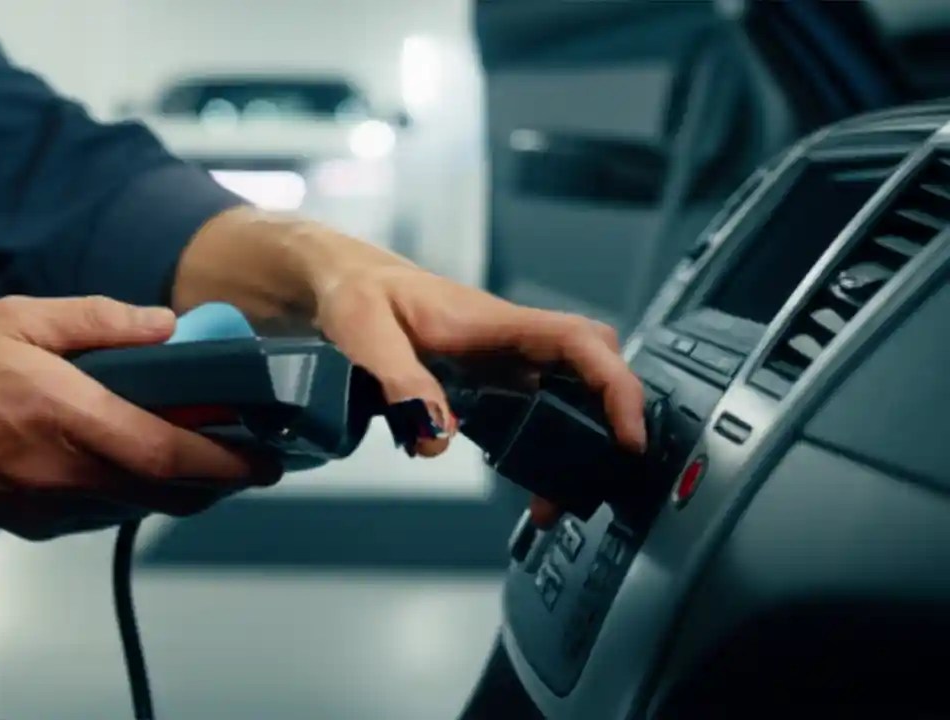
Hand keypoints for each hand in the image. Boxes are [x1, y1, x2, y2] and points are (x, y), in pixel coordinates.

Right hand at [0, 295, 280, 536]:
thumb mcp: (23, 316)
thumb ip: (101, 320)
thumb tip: (167, 324)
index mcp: (66, 416)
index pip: (169, 455)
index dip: (227, 462)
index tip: (267, 459)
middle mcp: (63, 472)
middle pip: (167, 494)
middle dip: (219, 481)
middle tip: (249, 459)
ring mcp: (46, 504)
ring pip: (138, 508)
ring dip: (178, 489)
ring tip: (201, 456)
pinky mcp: (31, 522)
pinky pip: (101, 514)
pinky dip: (132, 494)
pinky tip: (133, 463)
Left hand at [304, 233, 646, 528]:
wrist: (341, 285)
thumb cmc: (356, 293)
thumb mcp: (367, 333)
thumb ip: (402, 382)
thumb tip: (436, 435)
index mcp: (493, 321)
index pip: (578, 342)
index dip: (614, 385)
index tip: (627, 433)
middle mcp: (508, 341)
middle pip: (590, 369)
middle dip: (611, 419)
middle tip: (606, 473)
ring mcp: (500, 362)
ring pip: (565, 396)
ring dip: (575, 442)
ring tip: (560, 496)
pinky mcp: (485, 383)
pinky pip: (530, 413)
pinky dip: (539, 447)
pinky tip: (530, 481)